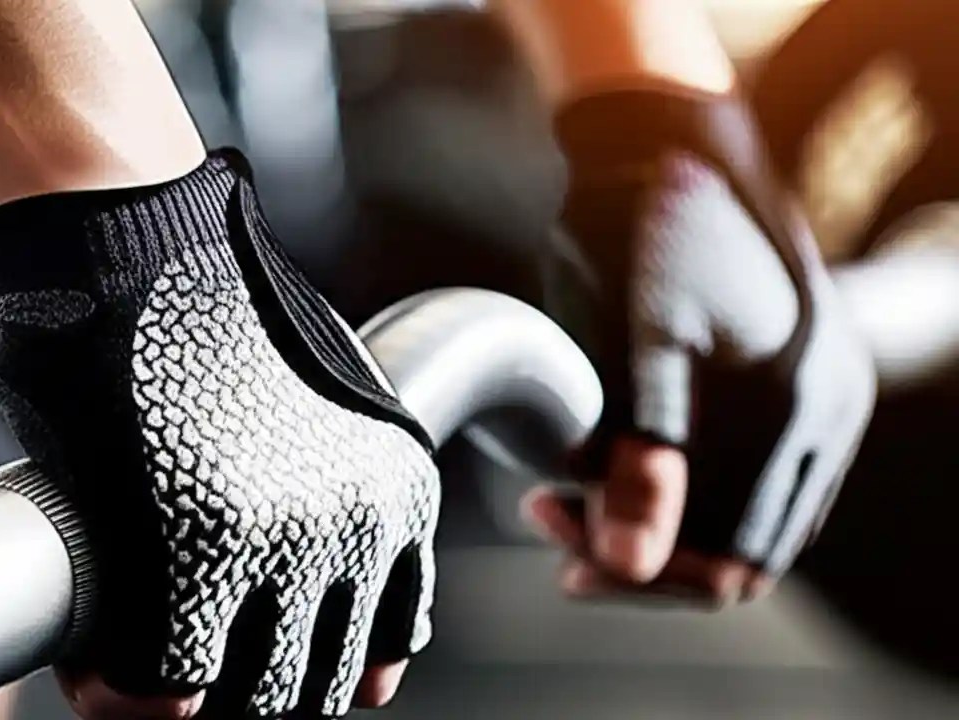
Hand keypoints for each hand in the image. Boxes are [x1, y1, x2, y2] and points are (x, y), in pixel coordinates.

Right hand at [0, 151, 438, 717]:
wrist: (133, 234)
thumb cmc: (207, 311)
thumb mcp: (319, 397)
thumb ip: (336, 492)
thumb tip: (310, 602)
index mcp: (399, 494)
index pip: (383, 646)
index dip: (312, 659)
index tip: (252, 644)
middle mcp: (356, 528)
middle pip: (317, 683)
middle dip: (246, 679)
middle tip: (180, 645)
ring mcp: (281, 546)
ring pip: (252, 698)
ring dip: (189, 690)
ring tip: (129, 646)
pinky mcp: (188, 553)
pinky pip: (164, 686)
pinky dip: (123, 688)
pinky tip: (92, 651)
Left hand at [540, 125, 874, 606]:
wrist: (676, 144)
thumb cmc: (645, 231)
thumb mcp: (636, 342)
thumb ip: (641, 456)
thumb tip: (625, 562)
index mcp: (795, 405)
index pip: (732, 557)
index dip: (648, 576)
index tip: (569, 559)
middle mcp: (830, 411)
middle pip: (745, 547)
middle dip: (647, 551)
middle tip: (555, 520)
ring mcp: (830, 397)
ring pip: (754, 514)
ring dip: (666, 522)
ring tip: (573, 499)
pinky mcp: (808, 381)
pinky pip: (762, 473)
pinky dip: (694, 488)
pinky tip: (623, 469)